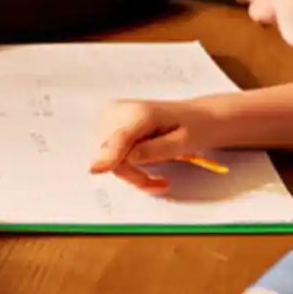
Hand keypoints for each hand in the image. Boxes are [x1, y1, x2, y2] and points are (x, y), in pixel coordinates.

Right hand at [90, 99, 226, 193]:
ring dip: (130, 173)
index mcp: (141, 113)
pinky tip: (145, 170)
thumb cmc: (194, 128)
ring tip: (157, 180)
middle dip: (132, 174)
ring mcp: (112, 116)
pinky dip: (126, 166)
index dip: (109, 156)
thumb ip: (154, 150)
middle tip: (159, 183)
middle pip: (111, 154)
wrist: (197, 116)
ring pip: (108, 157)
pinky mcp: (110, 124)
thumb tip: (127, 159)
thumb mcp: (182, 143)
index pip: (119, 138)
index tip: (95, 170)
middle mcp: (120, 110)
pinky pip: (110, 154)